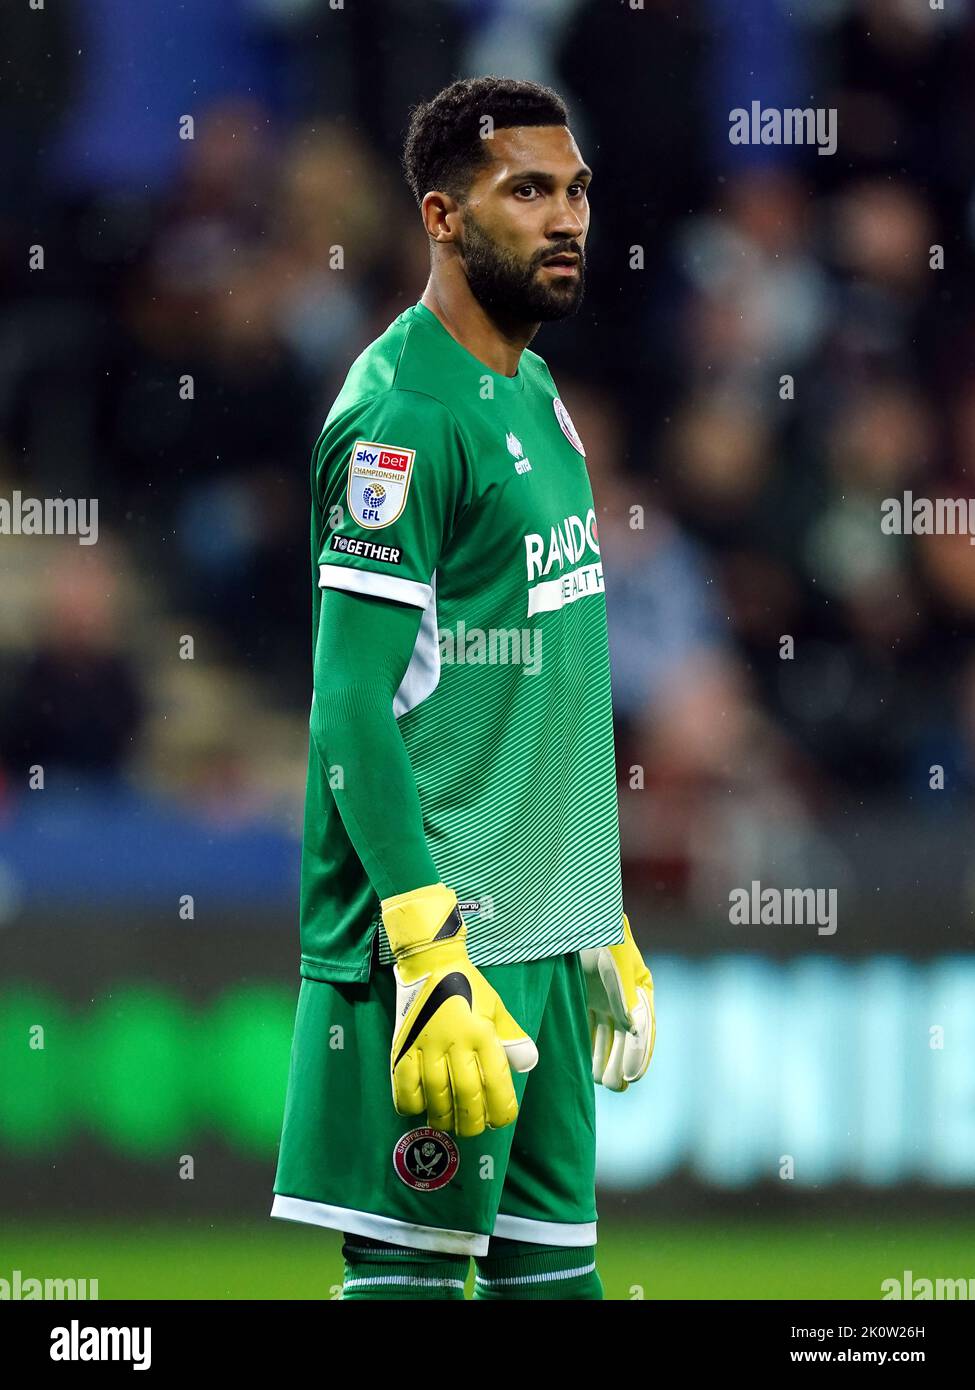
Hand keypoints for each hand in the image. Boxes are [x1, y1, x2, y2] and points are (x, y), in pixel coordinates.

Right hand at [382, 883, 537, 1136]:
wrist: (431, 963)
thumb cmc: (470, 989)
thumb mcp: (497, 1009)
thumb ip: (512, 1038)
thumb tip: (528, 1064)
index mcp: (482, 1033)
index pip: (496, 1082)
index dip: (501, 1110)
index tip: (500, 1119)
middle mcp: (455, 1041)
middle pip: (466, 1096)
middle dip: (472, 1122)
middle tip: (473, 1128)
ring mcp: (426, 1045)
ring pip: (435, 1096)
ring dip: (443, 1117)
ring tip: (448, 1122)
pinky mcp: (402, 1047)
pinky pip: (403, 1086)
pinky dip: (410, 1104)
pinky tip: (420, 1107)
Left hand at [581, 914, 654, 1090]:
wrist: (573, 914)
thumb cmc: (598, 932)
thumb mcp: (614, 957)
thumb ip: (622, 990)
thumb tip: (633, 1025)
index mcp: (640, 986)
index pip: (644, 1027)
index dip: (641, 1054)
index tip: (633, 1077)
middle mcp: (625, 995)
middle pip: (627, 1036)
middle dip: (623, 1062)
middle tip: (616, 1086)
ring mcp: (604, 996)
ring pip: (608, 1035)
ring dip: (606, 1058)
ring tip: (601, 1081)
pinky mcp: (584, 996)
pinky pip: (589, 1026)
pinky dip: (588, 1044)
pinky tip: (583, 1062)